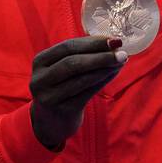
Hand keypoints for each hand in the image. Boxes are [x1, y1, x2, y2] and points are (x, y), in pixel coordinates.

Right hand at [28, 35, 128, 150]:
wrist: (49, 122)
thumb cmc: (60, 87)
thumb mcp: (61, 69)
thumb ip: (80, 55)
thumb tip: (111, 44)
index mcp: (40, 62)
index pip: (67, 47)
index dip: (92, 43)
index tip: (113, 40)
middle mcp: (40, 78)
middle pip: (73, 62)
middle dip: (100, 56)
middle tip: (121, 53)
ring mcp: (49, 96)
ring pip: (82, 78)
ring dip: (105, 69)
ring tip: (121, 63)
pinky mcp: (62, 110)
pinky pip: (87, 93)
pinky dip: (102, 81)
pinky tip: (112, 74)